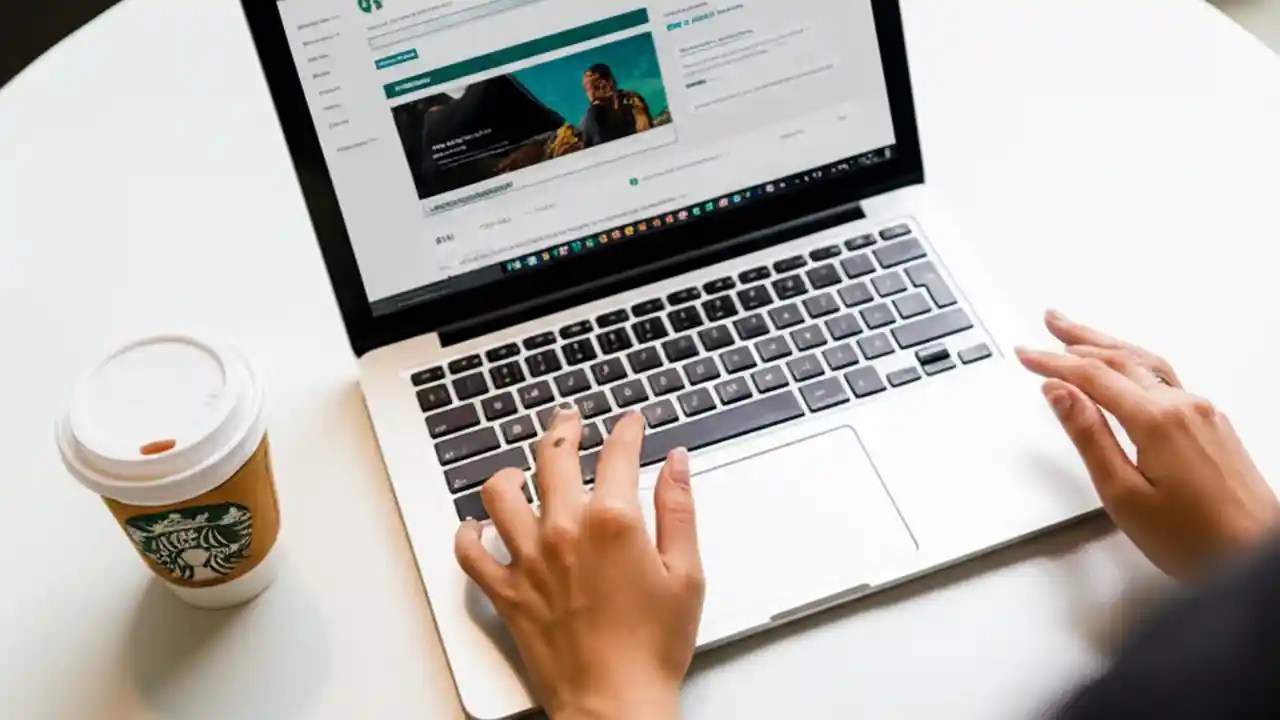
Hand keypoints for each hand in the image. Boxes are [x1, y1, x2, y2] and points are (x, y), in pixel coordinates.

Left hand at [455, 405, 704, 719]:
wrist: (614, 704)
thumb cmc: (652, 648)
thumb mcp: (687, 573)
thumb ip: (680, 509)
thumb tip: (677, 464)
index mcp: (614, 522)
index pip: (617, 454)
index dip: (627, 430)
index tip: (631, 423)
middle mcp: (564, 531)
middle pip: (553, 457)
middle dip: (564, 428)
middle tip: (569, 419)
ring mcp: (529, 560)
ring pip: (500, 494)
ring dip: (509, 474)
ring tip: (517, 470)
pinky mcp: (506, 592)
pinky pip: (470, 553)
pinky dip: (468, 535)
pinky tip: (477, 527)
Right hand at [1018, 310, 1278, 580]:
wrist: (1259, 557)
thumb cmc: (1195, 539)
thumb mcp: (1123, 494)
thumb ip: (1089, 436)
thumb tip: (1060, 393)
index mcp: (1158, 421)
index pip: (1092, 377)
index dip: (1054, 363)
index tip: (1026, 354)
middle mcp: (1184, 407)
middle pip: (1121, 358)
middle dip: (1079, 339)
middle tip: (1049, 323)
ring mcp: (1203, 413)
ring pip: (1146, 364)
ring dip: (1108, 345)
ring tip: (1079, 335)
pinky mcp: (1212, 425)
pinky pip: (1166, 379)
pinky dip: (1134, 364)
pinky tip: (1125, 368)